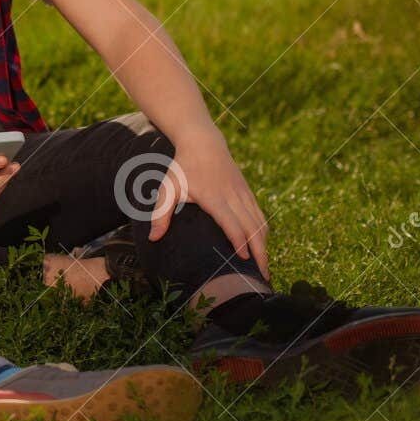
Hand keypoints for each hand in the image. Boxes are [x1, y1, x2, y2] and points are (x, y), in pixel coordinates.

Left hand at [149, 134, 268, 275]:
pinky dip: (264, 233)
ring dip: (265, 246)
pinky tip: (263, 248)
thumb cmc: (182, 168)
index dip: (239, 242)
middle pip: (252, 228)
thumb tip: (154, 239)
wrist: (203, 142)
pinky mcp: (248, 193)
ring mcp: (243, 194)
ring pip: (260, 223)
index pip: (231, 223)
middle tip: (262, 277)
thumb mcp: (167, 188)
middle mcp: (233, 196)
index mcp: (214, 197)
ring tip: (265, 269)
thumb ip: (160, 213)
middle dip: (259, 253)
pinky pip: (260, 216)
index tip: (244, 260)